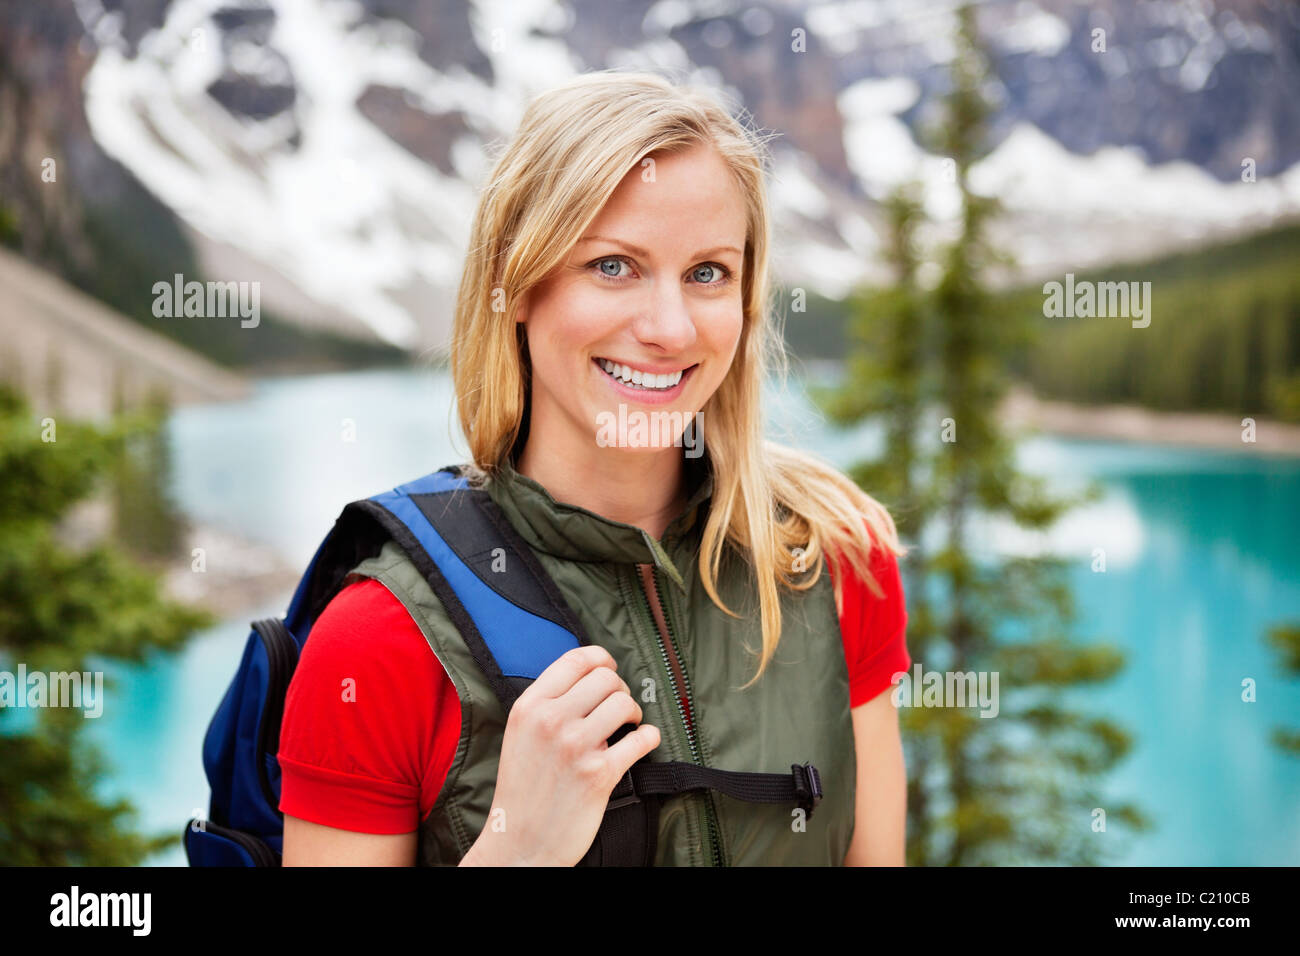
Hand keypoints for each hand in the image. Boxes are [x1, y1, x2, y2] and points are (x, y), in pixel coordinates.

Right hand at [461, 645, 659, 865]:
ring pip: (625, 703)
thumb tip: (590, 677)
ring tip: (627, 725)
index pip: (576, 659)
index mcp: (530, 706)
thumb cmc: (523, 788)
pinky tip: (642, 741)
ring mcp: (576, 746)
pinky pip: (642, 738)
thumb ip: (549, 703)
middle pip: (606, 678)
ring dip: (633, 712)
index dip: (601, 659)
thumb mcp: (521, 733)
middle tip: (618, 707)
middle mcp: (551, 721)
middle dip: (619, 688)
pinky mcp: (600, 773)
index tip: (609, 668)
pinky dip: (649, 737)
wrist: (520, 842)